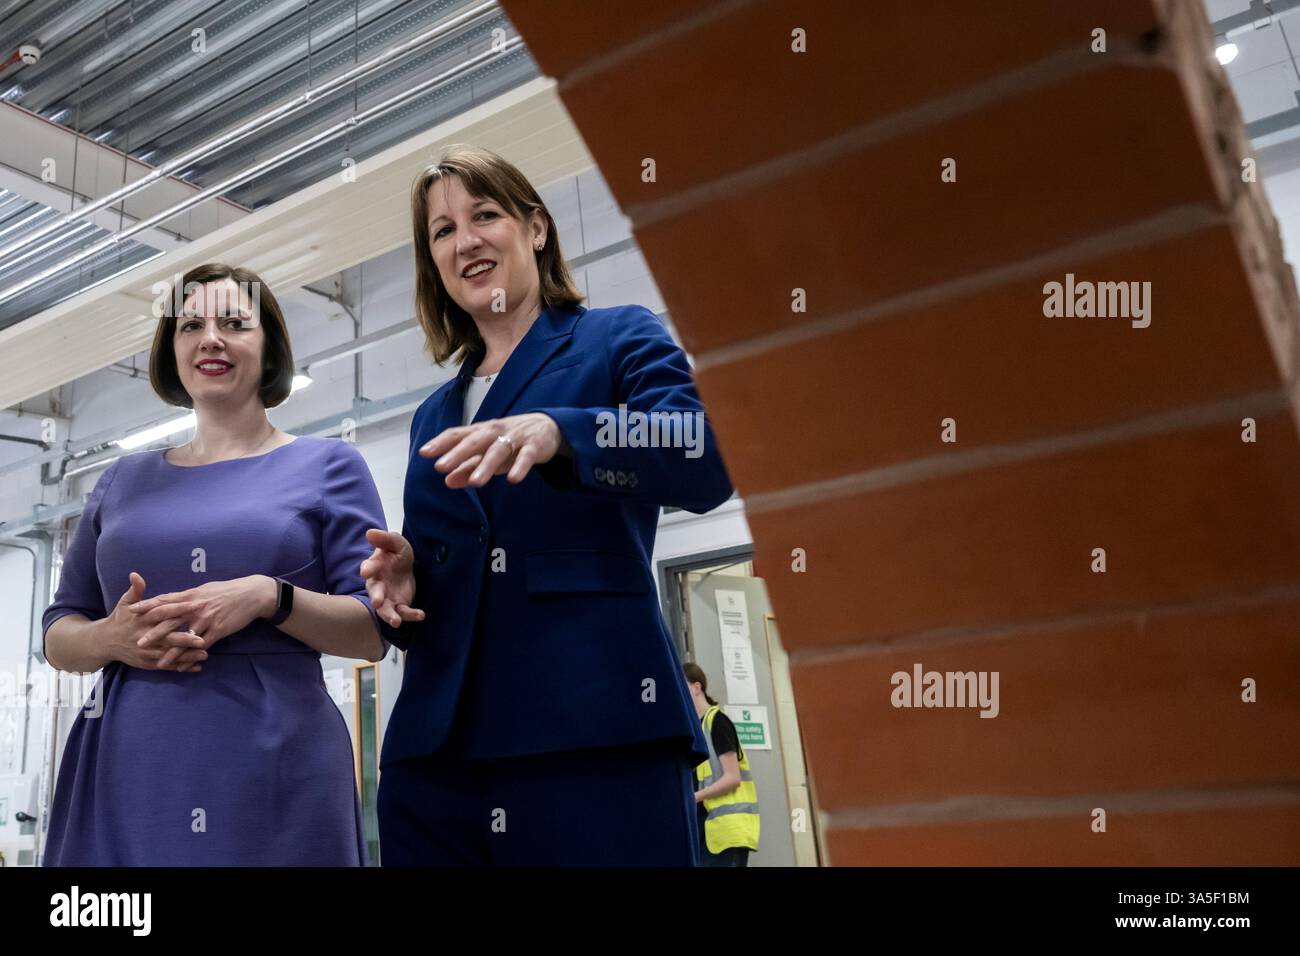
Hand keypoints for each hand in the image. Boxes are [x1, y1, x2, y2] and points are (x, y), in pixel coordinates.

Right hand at [97, 572, 208, 672]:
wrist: (105, 642)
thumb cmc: (120, 619)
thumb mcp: (125, 603)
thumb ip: (135, 590)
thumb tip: (135, 574)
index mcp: (142, 619)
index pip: (163, 612)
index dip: (179, 608)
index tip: (197, 605)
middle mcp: (144, 636)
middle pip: (167, 638)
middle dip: (184, 639)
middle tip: (203, 639)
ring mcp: (146, 652)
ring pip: (168, 655)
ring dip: (187, 656)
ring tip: (205, 654)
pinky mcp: (147, 663)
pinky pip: (165, 666)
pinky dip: (181, 667)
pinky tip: (196, 667)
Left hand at [127, 575, 272, 666]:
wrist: (252, 594)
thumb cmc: (227, 590)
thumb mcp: (205, 589)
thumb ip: (187, 596)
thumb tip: (172, 598)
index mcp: (191, 595)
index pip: (165, 600)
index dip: (147, 605)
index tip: (131, 611)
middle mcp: (196, 607)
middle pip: (170, 620)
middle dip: (154, 632)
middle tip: (138, 643)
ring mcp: (207, 620)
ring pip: (185, 638)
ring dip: (171, 652)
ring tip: (159, 663)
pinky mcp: (218, 630)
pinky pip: (202, 647)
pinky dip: (191, 657)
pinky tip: (184, 666)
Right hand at [361, 530, 425, 628]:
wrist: (405, 566)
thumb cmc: (395, 554)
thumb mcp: (395, 543)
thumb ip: (385, 538)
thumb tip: (370, 533)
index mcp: (374, 567)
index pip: (369, 568)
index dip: (368, 569)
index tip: (366, 571)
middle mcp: (377, 585)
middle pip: (375, 592)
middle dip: (376, 597)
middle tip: (377, 602)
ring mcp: (387, 597)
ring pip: (385, 609)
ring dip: (389, 616)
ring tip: (395, 622)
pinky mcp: (399, 605)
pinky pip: (404, 612)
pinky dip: (411, 615)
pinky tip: (421, 614)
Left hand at [420, 413, 566, 488]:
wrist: (548, 428)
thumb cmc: (511, 441)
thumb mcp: (489, 454)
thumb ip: (468, 468)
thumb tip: (447, 482)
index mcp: (481, 431)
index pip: (458, 434)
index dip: (441, 443)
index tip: (424, 453)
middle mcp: (495, 431)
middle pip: (475, 441)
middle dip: (458, 453)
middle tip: (441, 467)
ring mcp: (515, 437)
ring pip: (499, 450)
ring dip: (486, 465)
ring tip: (475, 482)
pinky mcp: (535, 446)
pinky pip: (526, 457)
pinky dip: (520, 466)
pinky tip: (513, 479)